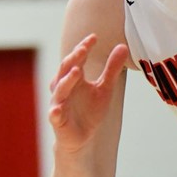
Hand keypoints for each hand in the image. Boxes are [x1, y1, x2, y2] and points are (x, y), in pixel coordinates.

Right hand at [49, 34, 128, 152]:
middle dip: (74, 58)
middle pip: (66, 69)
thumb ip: (111, 68)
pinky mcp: (57, 120)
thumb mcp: (105, 88)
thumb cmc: (90, 110)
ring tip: (76, 71)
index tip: (94, 37)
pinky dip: (55, 111)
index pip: (77, 58)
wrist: (82, 138)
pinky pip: (54, 114)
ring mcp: (59, 103)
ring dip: (67, 80)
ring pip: (60, 89)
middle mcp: (64, 87)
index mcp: (74, 77)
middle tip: (84, 49)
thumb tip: (122, 46)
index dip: (84, 47)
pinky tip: (56, 109)